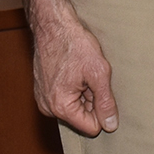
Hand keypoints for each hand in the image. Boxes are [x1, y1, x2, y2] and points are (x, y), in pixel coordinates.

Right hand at [31, 13, 117, 135]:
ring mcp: (43, 99)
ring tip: (82, 73)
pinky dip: (74, 87)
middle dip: (91, 101)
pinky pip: (65, 98)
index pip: (91, 127)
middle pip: (82, 118)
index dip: (102, 111)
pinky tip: (75, 71)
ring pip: (75, 107)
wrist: (54, 26)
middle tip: (91, 78)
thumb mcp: (99, 73)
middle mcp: (48, 108)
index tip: (101, 90)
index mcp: (61, 107)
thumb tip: (111, 126)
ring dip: (84, 93)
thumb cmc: (76, 45)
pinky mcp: (43, 91)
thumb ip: (105, 102)